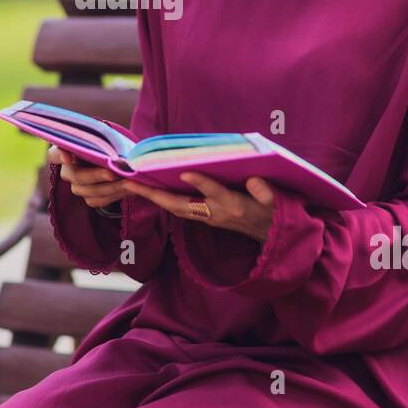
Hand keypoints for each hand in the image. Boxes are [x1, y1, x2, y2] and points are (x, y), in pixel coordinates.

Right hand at [48, 145, 129, 210]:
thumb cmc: (109, 144)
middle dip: (95, 175)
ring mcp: (77, 186)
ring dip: (111, 187)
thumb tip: (106, 140)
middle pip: (75, 176)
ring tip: (128, 182)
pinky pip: (98, 201)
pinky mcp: (89, 198)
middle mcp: (68, 170)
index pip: (54, 153)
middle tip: (113, 173)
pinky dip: (115, 196)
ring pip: (88, 191)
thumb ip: (100, 138)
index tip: (68, 157)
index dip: (59, 155)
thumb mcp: (104, 137)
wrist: (120, 162)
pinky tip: (129, 189)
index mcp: (67, 150)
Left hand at [122, 172, 275, 242]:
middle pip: (182, 205)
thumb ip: (266, 193)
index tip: (186, 173)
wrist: (271, 234)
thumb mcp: (275, 202)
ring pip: (176, 208)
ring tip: (132, 184)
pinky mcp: (205, 217)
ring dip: (154, 198)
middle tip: (132, 182)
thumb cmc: (273, 212)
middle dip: (156, 195)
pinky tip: (151, 190)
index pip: (216, 194)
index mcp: (235, 207)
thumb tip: (255, 180)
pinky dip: (163, 200)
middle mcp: (216, 214)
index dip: (202, 184)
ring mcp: (209, 217)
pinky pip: (179, 209)